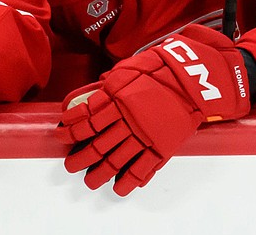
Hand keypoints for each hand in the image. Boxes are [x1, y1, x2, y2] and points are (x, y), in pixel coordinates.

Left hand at [59, 23, 250, 195]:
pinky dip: (128, 181)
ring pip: (115, 160)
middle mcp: (127, 119)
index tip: (60, 135)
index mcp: (117, 98)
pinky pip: (141, 169)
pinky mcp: (161, 146)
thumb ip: (108, 83)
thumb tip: (89, 96)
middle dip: (79, 157)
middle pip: (97, 144)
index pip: (86, 118)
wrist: (194, 79)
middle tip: (70, 164)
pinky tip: (118, 187)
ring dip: (98, 173)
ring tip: (89, 180)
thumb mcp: (129, 68)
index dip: (70, 129)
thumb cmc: (162, 69)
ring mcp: (144, 135)